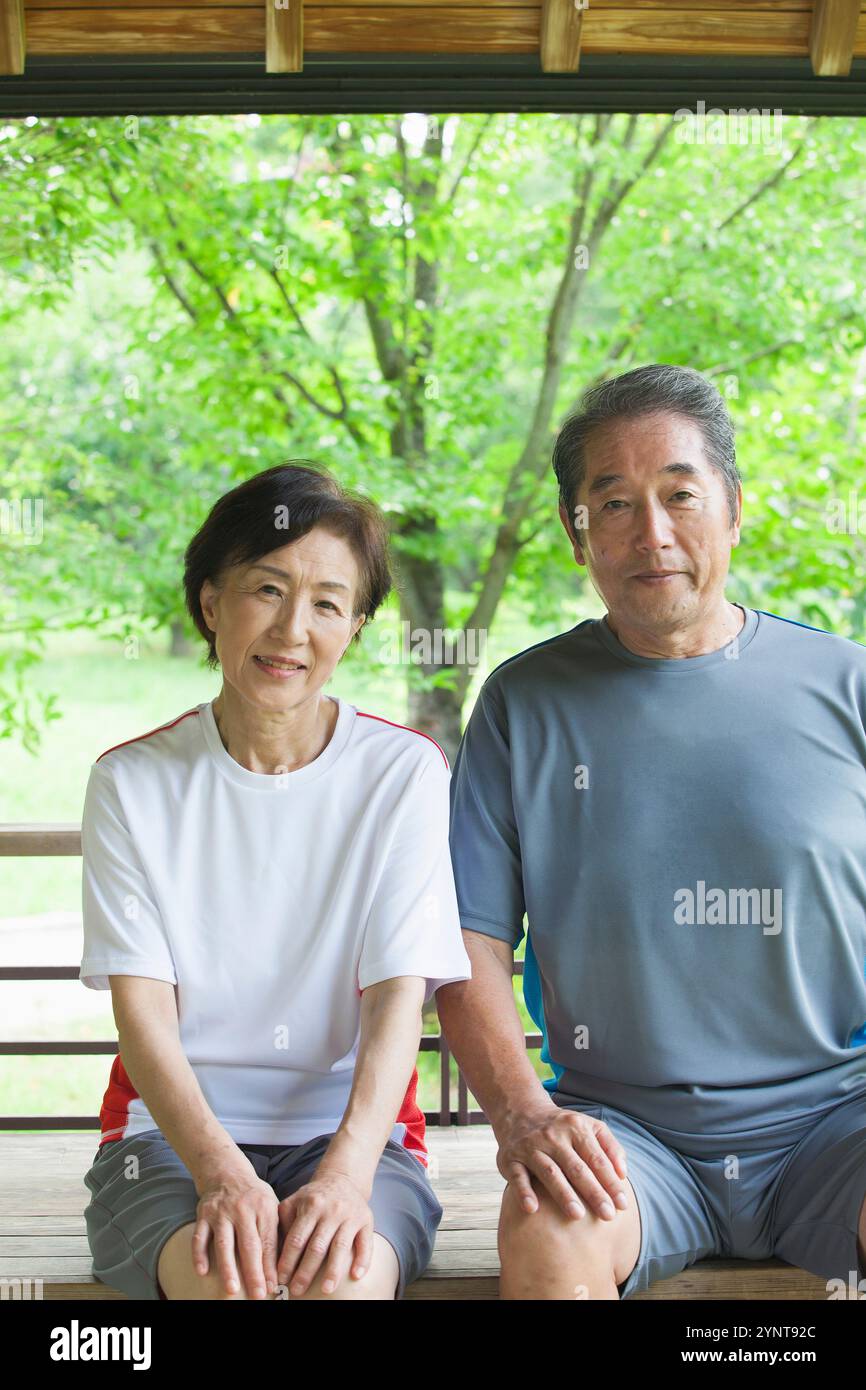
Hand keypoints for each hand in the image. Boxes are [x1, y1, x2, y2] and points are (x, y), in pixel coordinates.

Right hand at [191, 1166, 279, 1298]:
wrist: (227, 1172)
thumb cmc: (253, 1196)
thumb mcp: (270, 1206)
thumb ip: (275, 1232)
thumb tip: (282, 1266)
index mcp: (263, 1208)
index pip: (268, 1242)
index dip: (270, 1266)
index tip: (271, 1287)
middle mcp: (242, 1210)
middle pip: (249, 1245)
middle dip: (253, 1272)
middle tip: (257, 1295)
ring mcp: (221, 1212)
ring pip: (224, 1243)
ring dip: (228, 1267)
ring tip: (231, 1288)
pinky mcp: (203, 1214)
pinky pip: (199, 1237)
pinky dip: (199, 1254)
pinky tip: (202, 1271)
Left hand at [276, 1170, 373, 1296]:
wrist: (342, 1178)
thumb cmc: (314, 1196)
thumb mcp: (295, 1201)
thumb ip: (284, 1223)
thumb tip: (273, 1254)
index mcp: (311, 1205)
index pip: (297, 1239)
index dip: (288, 1261)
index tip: (281, 1279)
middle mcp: (331, 1210)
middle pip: (317, 1246)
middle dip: (306, 1272)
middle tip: (297, 1290)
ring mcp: (350, 1215)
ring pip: (341, 1246)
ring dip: (333, 1270)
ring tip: (326, 1290)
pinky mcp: (366, 1220)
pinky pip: (366, 1242)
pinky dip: (362, 1260)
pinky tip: (356, 1275)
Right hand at [496, 1103, 629, 1220]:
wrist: (521, 1112)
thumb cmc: (563, 1128)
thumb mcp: (589, 1127)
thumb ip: (610, 1147)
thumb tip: (623, 1173)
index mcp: (576, 1128)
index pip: (597, 1159)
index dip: (611, 1182)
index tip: (623, 1204)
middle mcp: (553, 1136)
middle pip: (576, 1168)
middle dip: (593, 1192)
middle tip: (607, 1215)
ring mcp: (531, 1147)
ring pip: (550, 1172)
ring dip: (563, 1194)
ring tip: (577, 1215)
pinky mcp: (511, 1158)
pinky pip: (518, 1177)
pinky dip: (524, 1192)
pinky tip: (533, 1208)